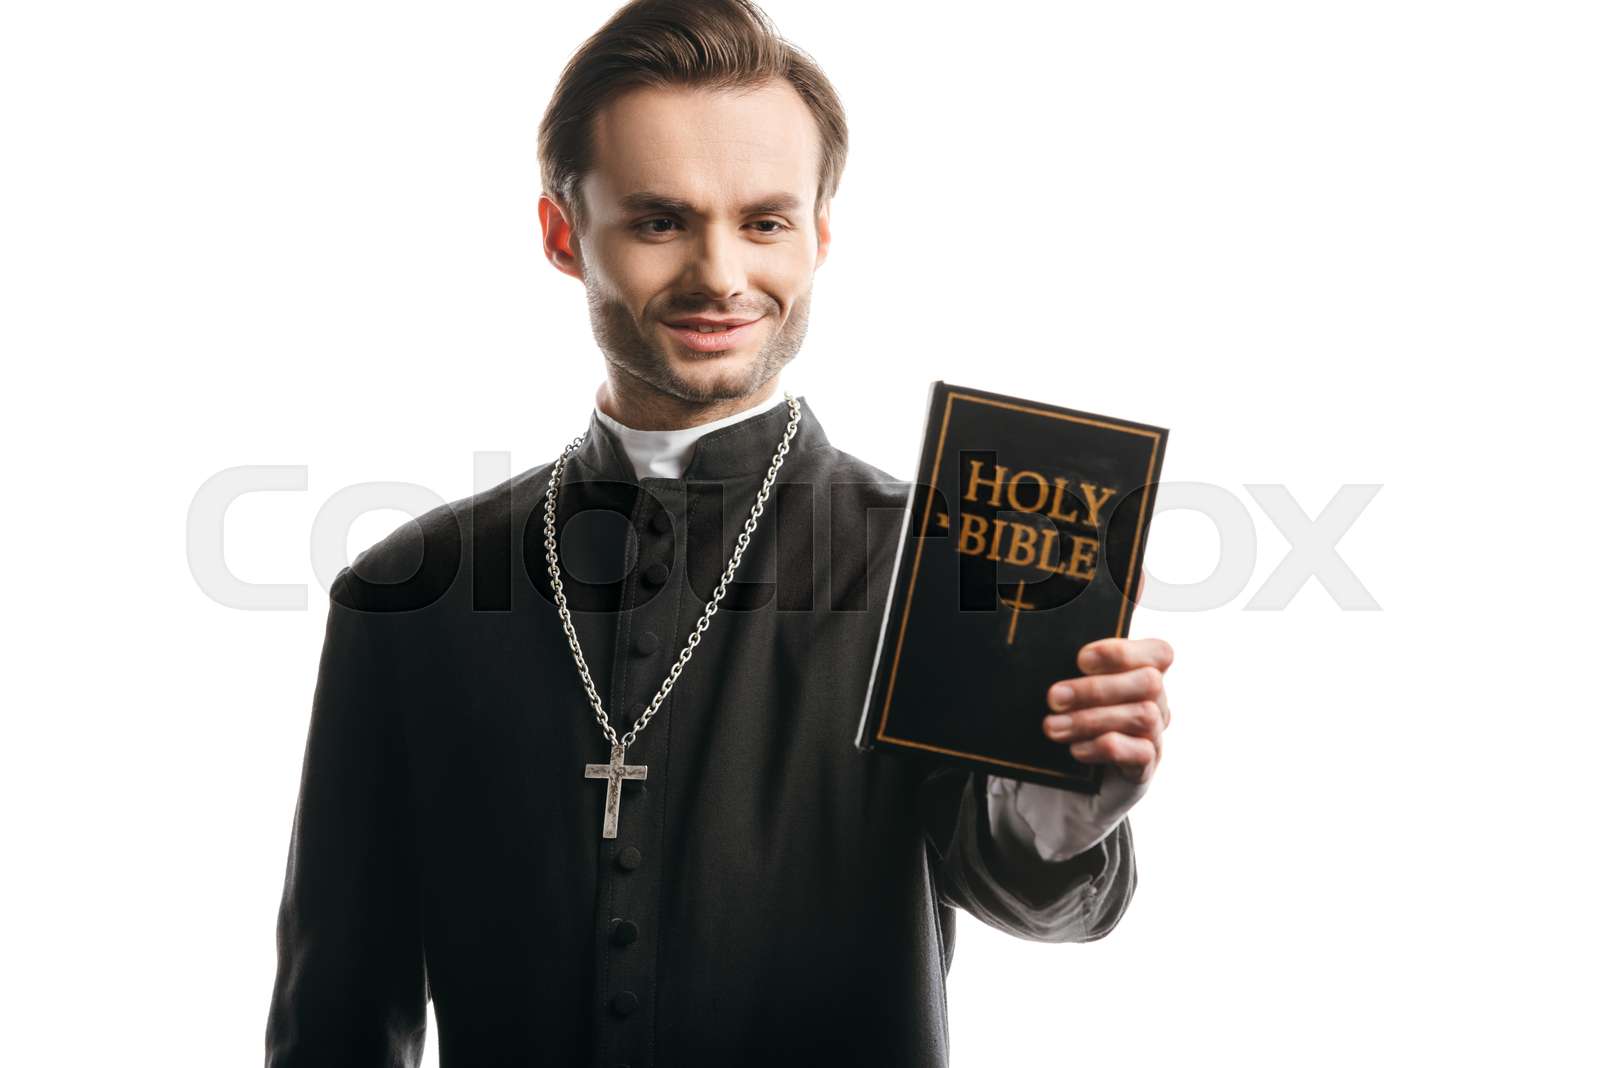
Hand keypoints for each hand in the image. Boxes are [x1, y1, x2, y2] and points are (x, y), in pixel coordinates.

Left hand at [1042, 635, 1172, 785]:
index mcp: (1139, 677)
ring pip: (1144, 715)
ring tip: (1053, 728)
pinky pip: (1140, 753)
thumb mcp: (1064, 698)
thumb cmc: (1060, 728)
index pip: (1159, 653)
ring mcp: (1152, 738)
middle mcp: (1155, 705)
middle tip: (1053, 698)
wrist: (1054, 791)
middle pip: (1151, 682)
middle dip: (1097, 688)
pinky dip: (1104, 747)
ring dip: (1092, 718)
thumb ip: (1070, 676)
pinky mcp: (1142, 770)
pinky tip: (1076, 750)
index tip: (1081, 660)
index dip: (1124, 651)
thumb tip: (1046, 661)